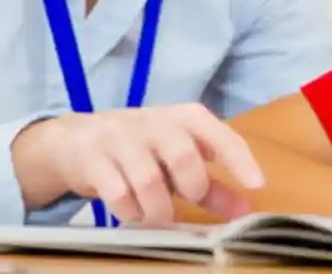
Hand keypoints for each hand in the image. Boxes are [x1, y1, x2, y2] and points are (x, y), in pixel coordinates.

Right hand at [11, 104, 264, 226]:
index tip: (257, 184)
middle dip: (191, 186)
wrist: (74, 140)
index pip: (216, 133)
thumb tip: (246, 208)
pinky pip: (117, 193)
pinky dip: (129, 211)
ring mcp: (119, 138)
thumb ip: (211, 186)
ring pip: (148, 179)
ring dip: (157, 209)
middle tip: (187, 199)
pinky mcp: (92, 158)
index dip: (238, 158)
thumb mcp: (176, 162)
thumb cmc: (138, 150)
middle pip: (183, 154)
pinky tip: (130, 210)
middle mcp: (151, 122)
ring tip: (154, 213)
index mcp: (181, 118)